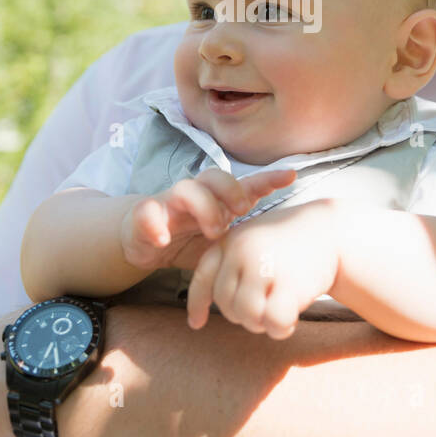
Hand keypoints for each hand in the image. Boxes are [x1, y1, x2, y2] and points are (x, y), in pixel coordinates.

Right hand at [120, 167, 295, 271]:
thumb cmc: (189, 241)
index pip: (244, 185)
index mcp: (217, 201)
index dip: (267, 179)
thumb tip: (281, 260)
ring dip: (203, 206)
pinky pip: (147, 211)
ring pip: (185, 188)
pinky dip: (155, 224)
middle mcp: (195, 196)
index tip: (291, 176)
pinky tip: (164, 239)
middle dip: (232, 190)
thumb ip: (243, 246)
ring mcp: (169, 203)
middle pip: (214, 176)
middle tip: (243, 211)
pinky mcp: (144, 216)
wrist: (145, 242)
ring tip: (213, 231)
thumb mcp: (221, 246)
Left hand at [186, 198, 341, 338]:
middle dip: (242, 315)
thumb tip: (208, 310)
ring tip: (278, 311)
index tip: (196, 324)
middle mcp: (242, 251)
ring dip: (261, 323)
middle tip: (266, 308)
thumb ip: (232, 267)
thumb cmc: (291, 242)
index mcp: (231, 240)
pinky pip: (272, 321)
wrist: (331, 231)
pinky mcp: (288, 283)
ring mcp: (264, 266)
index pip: (204, 278)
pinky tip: (291, 318)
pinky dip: (281, 328)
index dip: (197, 304)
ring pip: (246, 315)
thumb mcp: (255, 242)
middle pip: (225, 303)